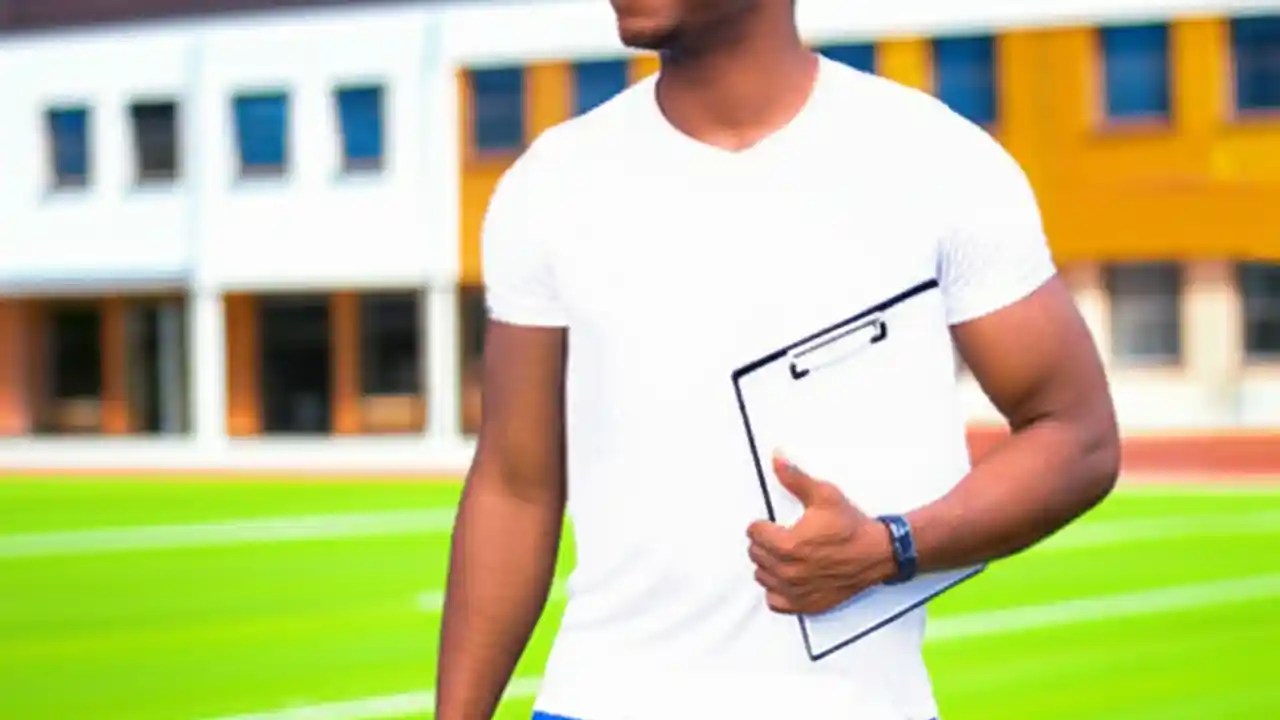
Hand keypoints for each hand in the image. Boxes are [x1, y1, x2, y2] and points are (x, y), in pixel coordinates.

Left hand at [746, 453, 897, 614]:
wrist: (878, 553)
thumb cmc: (853, 529)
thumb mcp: (824, 495)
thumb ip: (795, 479)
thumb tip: (778, 461)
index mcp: (788, 545)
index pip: (754, 535)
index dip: (761, 525)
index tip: (768, 524)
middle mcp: (789, 571)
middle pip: (756, 556)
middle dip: (763, 544)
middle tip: (776, 536)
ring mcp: (796, 591)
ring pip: (763, 578)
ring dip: (768, 566)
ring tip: (781, 555)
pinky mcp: (807, 603)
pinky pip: (776, 602)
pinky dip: (776, 591)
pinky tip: (785, 580)